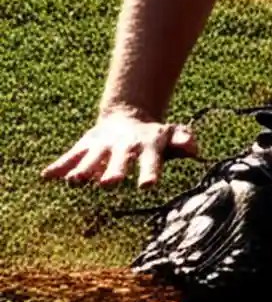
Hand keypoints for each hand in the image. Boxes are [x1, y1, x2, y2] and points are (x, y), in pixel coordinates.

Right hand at [41, 111, 199, 188]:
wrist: (128, 116)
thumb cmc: (154, 136)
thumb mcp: (172, 135)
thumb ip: (183, 140)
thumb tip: (195, 147)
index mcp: (148, 147)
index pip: (150, 161)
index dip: (149, 172)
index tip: (147, 185)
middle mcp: (124, 147)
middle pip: (118, 161)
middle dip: (113, 172)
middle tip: (109, 184)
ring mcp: (103, 147)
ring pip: (91, 159)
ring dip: (84, 170)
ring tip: (74, 182)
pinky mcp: (85, 146)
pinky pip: (70, 157)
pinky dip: (59, 166)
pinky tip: (46, 176)